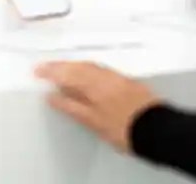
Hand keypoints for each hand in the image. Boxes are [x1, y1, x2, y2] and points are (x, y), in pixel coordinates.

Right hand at [35, 61, 160, 152]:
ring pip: (89, 66)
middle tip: (45, 67)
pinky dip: (88, 69)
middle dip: (59, 65)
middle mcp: (104, 76)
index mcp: (93, 85)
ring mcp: (116, 78)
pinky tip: (86, 74)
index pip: (65, 74)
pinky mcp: (126, 81)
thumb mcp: (93, 122)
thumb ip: (72, 106)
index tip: (37, 71)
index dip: (49, 72)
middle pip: (77, 66)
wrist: (158, 130)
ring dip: (73, 65)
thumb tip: (54, 97)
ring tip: (62, 69)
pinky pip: (101, 69)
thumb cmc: (126, 129)